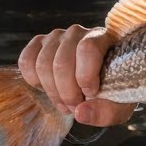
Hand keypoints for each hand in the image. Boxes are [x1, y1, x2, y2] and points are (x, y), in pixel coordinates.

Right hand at [17, 24, 135, 126]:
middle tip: (75, 106)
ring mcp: (56, 36)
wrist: (99, 79)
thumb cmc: (112, 89)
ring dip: (52, 91)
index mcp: (103, 38)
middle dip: (66, 93)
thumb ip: (106, 112)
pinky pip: (26, 61)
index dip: (85, 76)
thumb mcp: (119, 105)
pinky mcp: (39, 43)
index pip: (87, 49)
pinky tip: (48, 88)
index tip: (91, 94)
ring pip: (43, 65)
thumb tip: (79, 112)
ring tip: (65, 103)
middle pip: (62, 62)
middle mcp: (78, 32)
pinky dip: (33, 80)